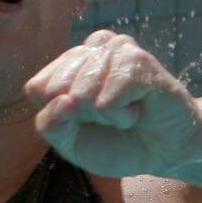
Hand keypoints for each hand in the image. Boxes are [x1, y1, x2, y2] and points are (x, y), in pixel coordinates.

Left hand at [24, 30, 201, 178]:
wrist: (164, 152)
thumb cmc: (116, 144)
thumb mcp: (70, 144)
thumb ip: (51, 125)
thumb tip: (63, 100)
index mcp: (67, 65)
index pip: (37, 87)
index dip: (58, 115)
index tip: (84, 121)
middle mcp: (89, 51)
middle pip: (57, 89)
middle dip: (82, 116)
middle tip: (110, 116)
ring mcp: (114, 50)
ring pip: (81, 93)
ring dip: (106, 117)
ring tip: (126, 112)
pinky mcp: (138, 59)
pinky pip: (108, 99)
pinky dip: (122, 116)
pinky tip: (138, 109)